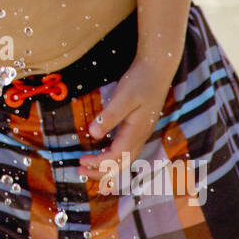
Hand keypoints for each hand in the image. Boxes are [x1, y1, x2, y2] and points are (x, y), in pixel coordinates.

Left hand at [77, 57, 174, 188]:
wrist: (157, 67)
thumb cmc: (140, 80)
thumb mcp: (123, 97)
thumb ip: (109, 116)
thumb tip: (94, 135)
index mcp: (137, 131)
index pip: (117, 156)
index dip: (98, 162)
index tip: (81, 161)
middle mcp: (141, 135)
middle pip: (122, 163)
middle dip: (101, 170)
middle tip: (81, 171)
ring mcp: (142, 131)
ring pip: (125, 157)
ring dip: (107, 165)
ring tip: (89, 166)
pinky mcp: (140, 126)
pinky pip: (126, 148)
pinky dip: (113, 155)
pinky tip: (103, 151)